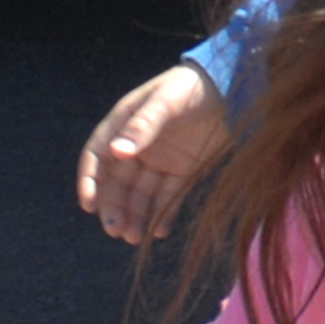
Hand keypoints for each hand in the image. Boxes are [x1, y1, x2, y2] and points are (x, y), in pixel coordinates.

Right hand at [77, 63, 228, 245]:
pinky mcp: (183, 170)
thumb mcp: (168, 100)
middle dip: (114, 207)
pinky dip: (162, 214)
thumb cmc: (195, 85)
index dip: (90, 180)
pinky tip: (160, 231)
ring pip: (140, 194)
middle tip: (116, 231)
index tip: (89, 205)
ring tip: (134, 238)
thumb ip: (144, 125)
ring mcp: (160, 159)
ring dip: (135, 215)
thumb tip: (116, 151)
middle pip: (117, 181)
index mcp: (125, 122)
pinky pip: (168, 196)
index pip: (98, 155)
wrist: (235, 86)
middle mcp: (138, 144)